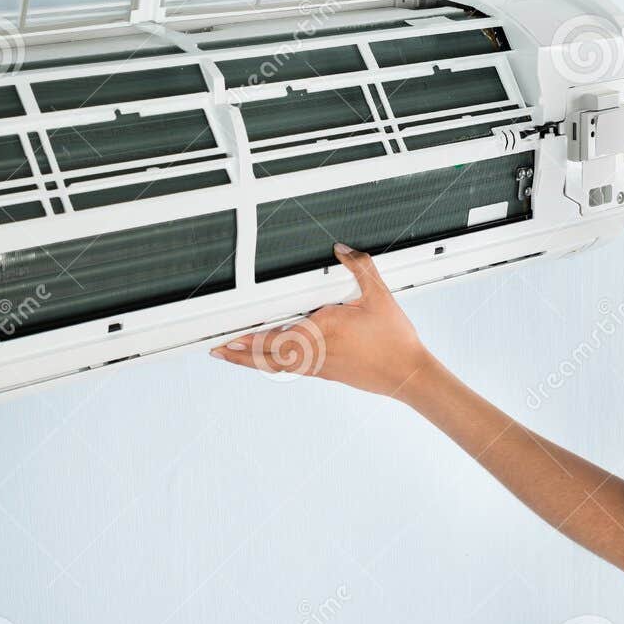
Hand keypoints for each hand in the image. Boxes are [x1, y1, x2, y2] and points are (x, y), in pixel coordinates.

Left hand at [209, 243, 435, 396]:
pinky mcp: (326, 373)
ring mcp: (318, 365)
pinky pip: (290, 369)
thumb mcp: (379, 296)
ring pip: (276, 366)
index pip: (277, 335)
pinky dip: (272, 365)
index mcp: (322, 330)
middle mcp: (314, 351)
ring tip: (232, 356)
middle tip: (217, 349)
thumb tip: (342, 249)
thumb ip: (360, 267)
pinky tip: (268, 361)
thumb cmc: (394, 340)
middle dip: (240, 353)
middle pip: (267, 356)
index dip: (249, 338)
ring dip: (252, 361)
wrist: (406, 374)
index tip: (229, 336)